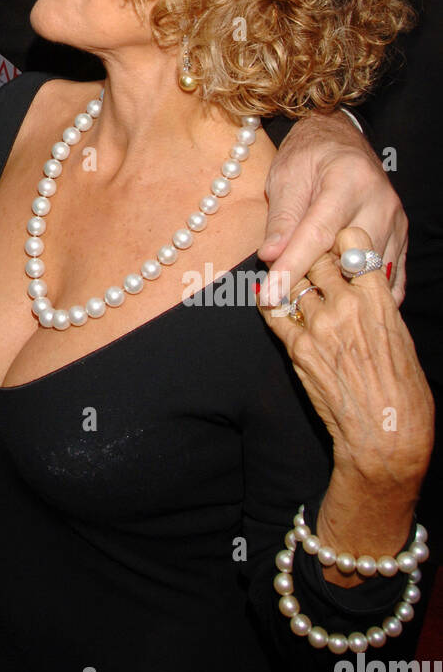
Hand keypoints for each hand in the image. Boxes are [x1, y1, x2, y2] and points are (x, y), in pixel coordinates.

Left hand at [257, 111, 405, 305]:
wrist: (339, 139)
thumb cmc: (308, 155)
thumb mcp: (285, 177)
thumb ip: (281, 218)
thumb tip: (271, 257)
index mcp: (348, 181)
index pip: (318, 235)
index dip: (292, 267)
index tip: (270, 294)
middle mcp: (380, 202)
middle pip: (349, 258)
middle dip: (317, 283)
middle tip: (286, 298)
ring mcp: (395, 221)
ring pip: (370, 273)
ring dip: (340, 289)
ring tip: (309, 297)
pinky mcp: (400, 236)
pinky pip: (388, 276)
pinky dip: (365, 291)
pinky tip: (344, 298)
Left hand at [259, 228, 432, 573]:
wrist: (385, 436)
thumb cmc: (403, 390)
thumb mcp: (401, 337)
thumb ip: (378, 302)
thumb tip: (365, 280)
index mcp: (379, 298)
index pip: (353, 241)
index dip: (340, 236)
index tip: (334, 234)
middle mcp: (347, 305)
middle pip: (317, 256)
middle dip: (312, 252)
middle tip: (306, 252)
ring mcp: (319, 325)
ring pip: (294, 281)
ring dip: (291, 278)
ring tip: (288, 275)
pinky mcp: (298, 347)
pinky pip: (274, 311)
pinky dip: (269, 301)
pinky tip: (268, 296)